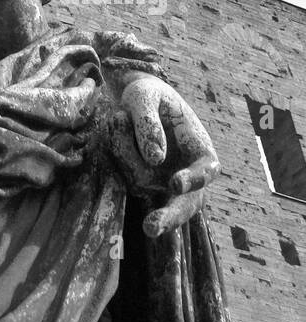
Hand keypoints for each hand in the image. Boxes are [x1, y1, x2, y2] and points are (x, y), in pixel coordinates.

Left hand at [109, 73, 219, 237]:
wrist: (132, 99)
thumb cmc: (148, 94)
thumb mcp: (145, 95)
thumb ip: (149, 122)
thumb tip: (155, 159)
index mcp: (200, 149)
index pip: (207, 170)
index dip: (195, 178)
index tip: (175, 182)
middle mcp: (186, 172)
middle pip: (184, 204)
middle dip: (168, 217)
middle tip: (150, 227)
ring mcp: (162, 182)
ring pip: (142, 181)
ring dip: (124, 150)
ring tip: (118, 117)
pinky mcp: (140, 182)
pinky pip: (125, 175)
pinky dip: (116, 150)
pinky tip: (115, 126)